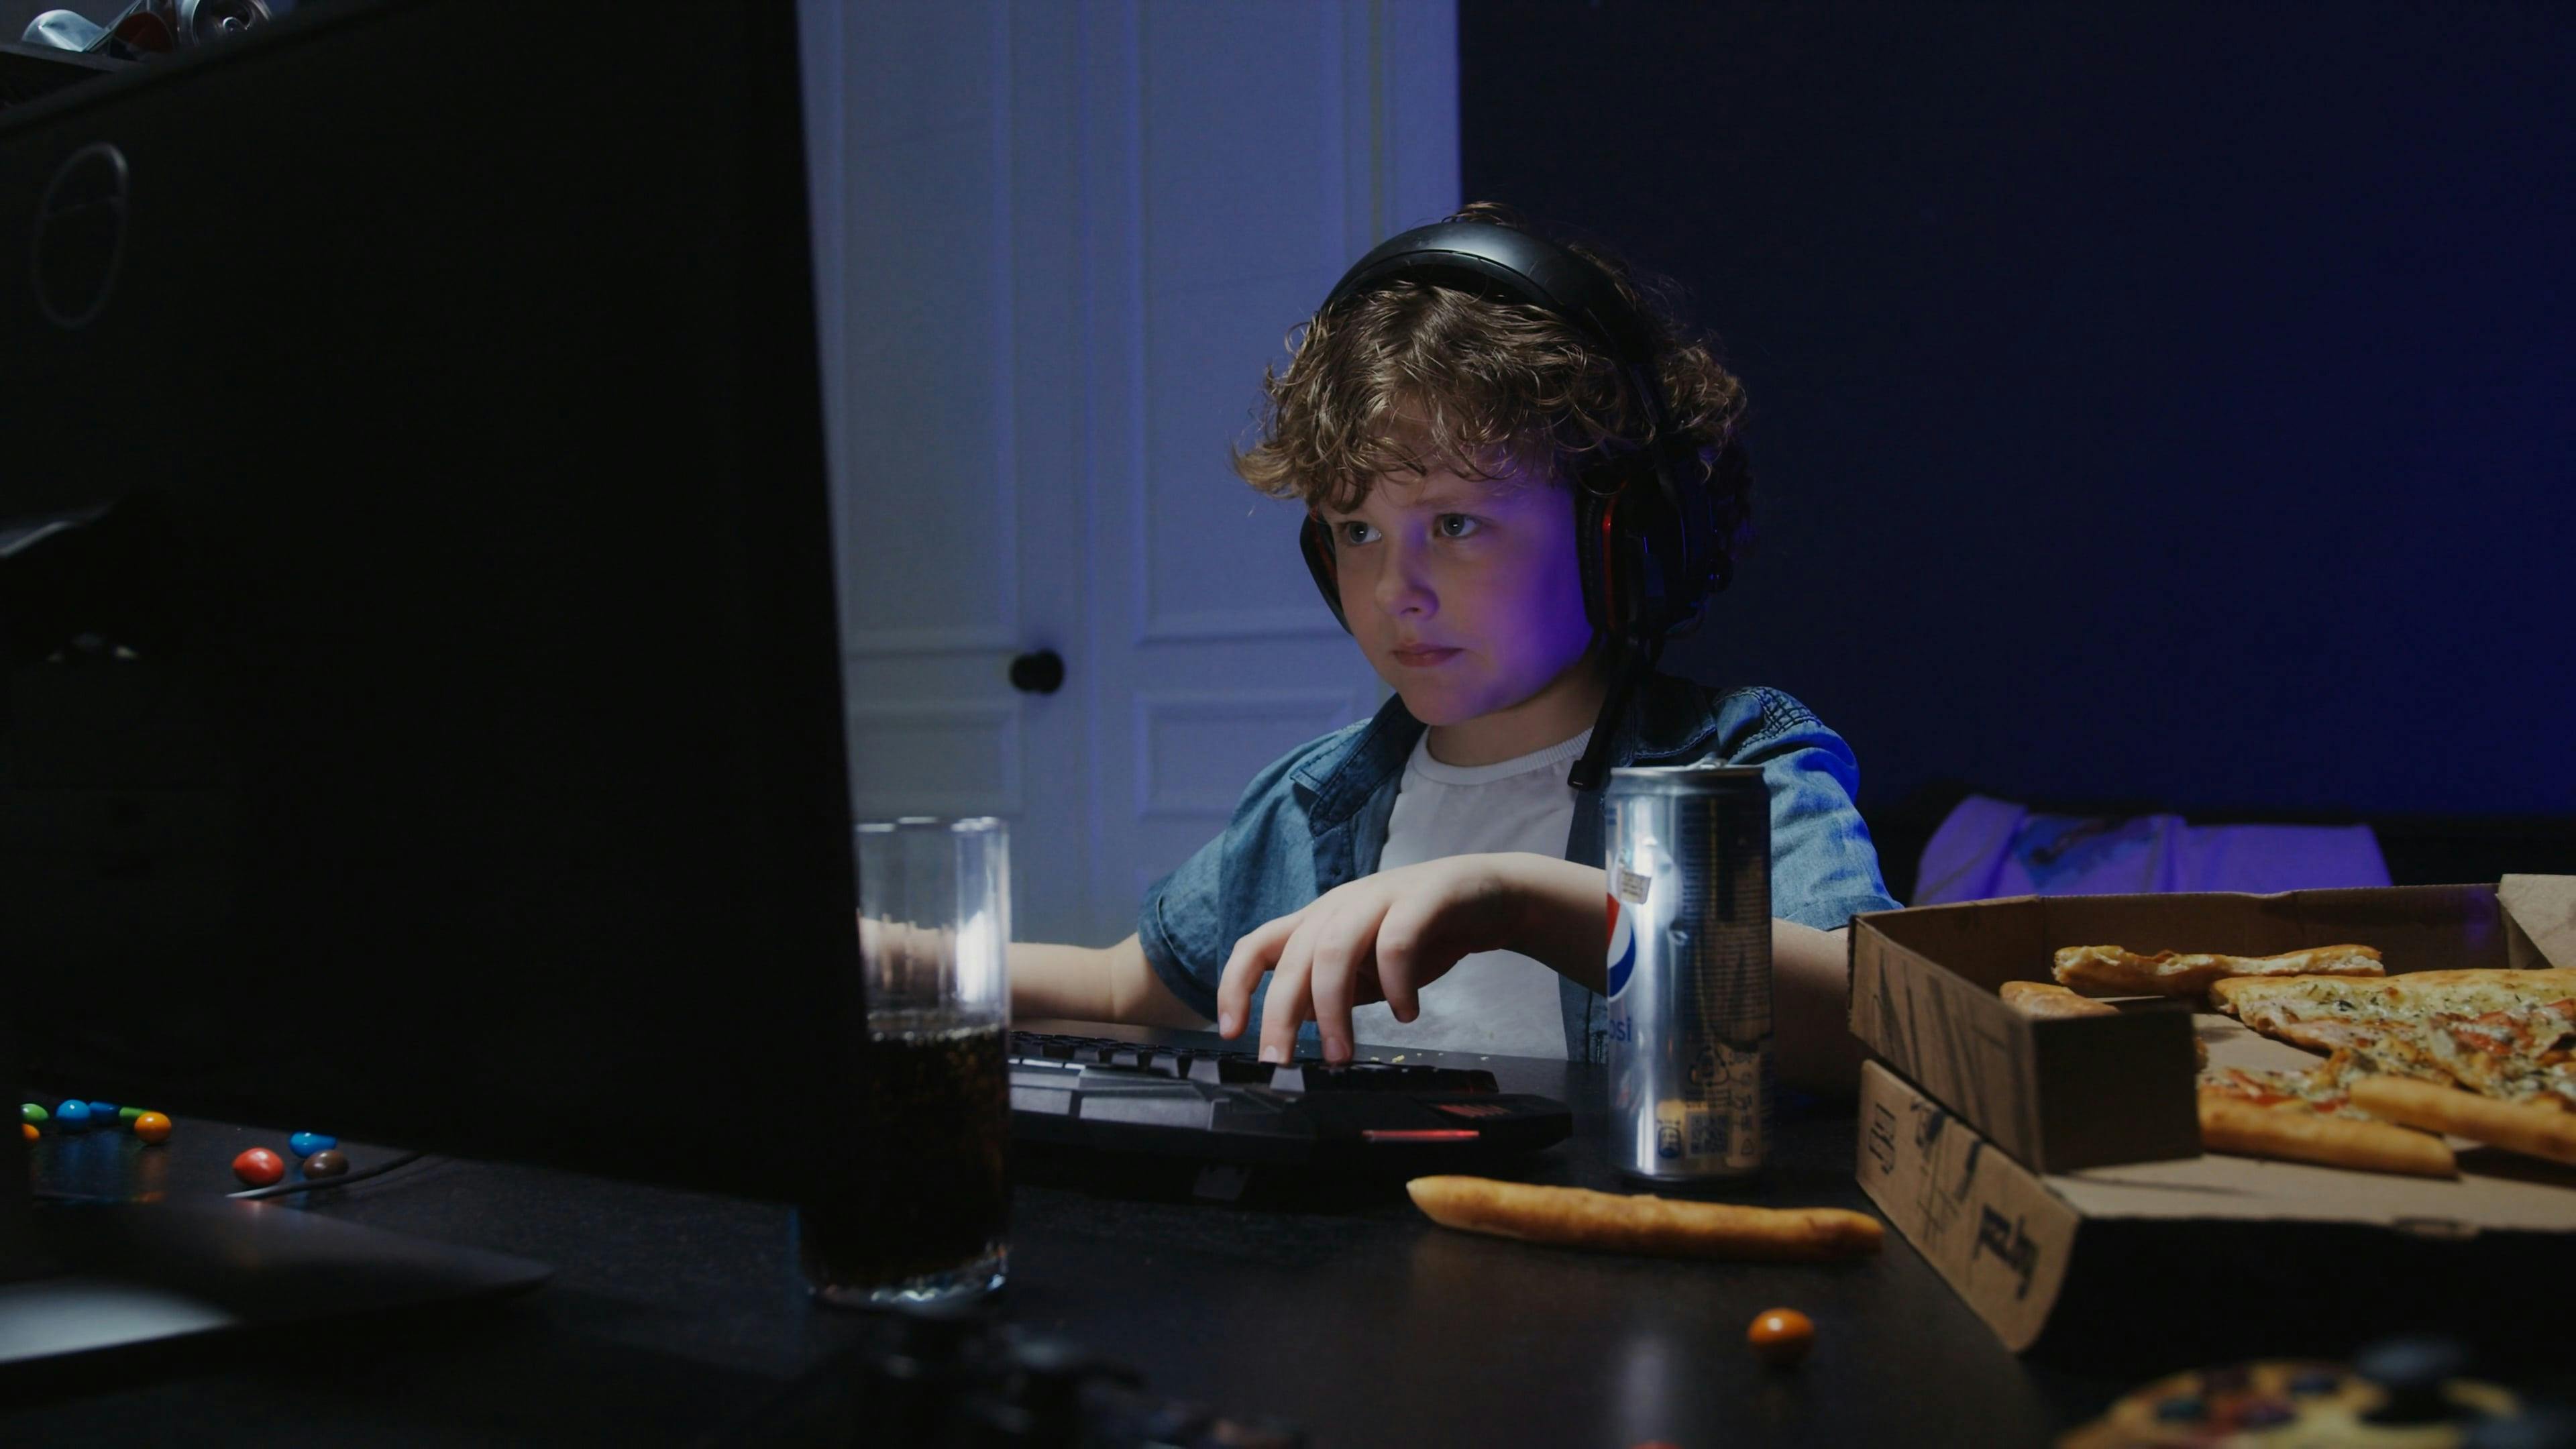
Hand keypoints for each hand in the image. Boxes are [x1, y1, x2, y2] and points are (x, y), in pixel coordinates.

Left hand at [1214, 854, 1546, 1064]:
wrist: (1490, 896)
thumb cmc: (1422, 936)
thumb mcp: (1365, 971)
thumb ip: (1330, 992)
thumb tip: (1296, 1024)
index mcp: (1318, 922)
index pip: (1257, 945)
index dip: (1236, 985)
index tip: (1232, 1031)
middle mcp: (1340, 906)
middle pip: (1293, 957)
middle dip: (1281, 1014)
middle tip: (1282, 1063)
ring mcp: (1379, 898)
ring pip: (1335, 950)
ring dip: (1334, 1009)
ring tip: (1343, 1055)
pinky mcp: (1423, 899)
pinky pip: (1397, 941)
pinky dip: (1396, 983)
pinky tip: (1406, 1014)